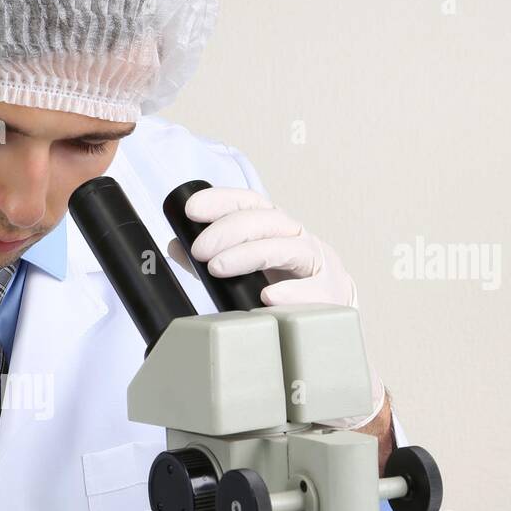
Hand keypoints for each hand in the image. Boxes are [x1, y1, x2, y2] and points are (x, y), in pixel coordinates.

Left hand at [167, 186, 382, 424]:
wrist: (333, 309)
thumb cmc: (285, 283)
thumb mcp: (250, 264)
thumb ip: (214, 255)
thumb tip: (177, 246)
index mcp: (277, 227)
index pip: (250, 202)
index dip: (221, 200)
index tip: (192, 210)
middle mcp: (298, 238)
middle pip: (267, 221)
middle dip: (228, 232)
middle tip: (199, 251)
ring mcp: (317, 264)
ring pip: (288, 248)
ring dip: (250, 255)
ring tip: (218, 269)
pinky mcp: (329, 294)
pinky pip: (312, 290)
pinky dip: (291, 293)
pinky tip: (267, 298)